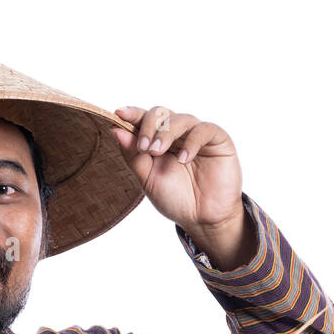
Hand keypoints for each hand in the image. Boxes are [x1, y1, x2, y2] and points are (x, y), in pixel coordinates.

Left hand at [111, 105, 251, 266]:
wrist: (203, 219)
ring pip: (180, 118)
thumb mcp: (148, 180)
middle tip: (143, 147)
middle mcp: (177, 134)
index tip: (118, 113)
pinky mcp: (217, 139)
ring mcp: (197, 135)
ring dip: (165, 133)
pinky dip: (191, 142)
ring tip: (157, 152)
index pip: (144, 120)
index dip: (132, 114)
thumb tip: (116, 130)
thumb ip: (133, 157)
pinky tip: (184, 159)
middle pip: (160, 113)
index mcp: (158, 141)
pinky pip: (203, 130)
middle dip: (147, 126)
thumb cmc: (176, 199)